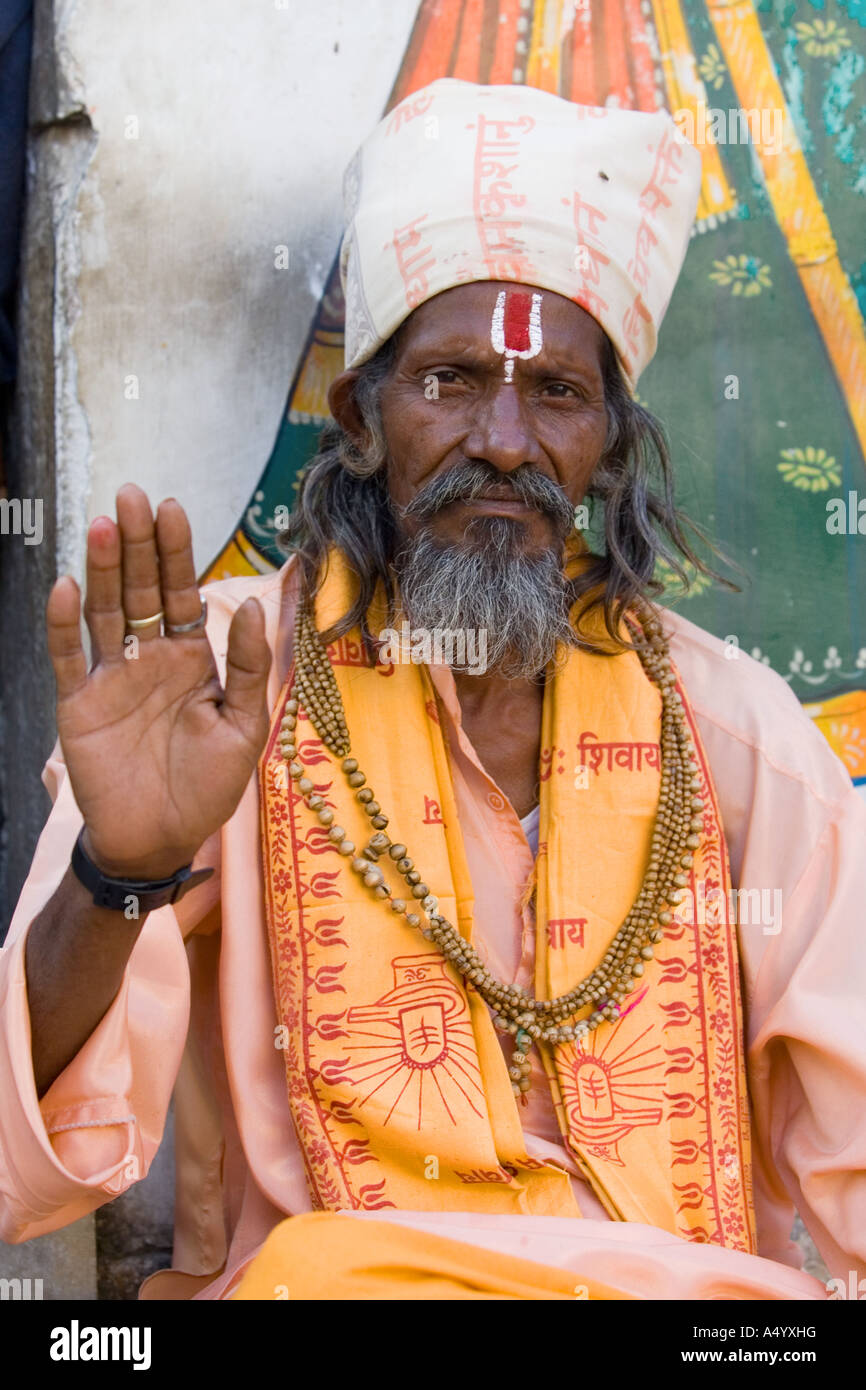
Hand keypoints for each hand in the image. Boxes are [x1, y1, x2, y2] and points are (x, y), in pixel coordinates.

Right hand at [46, 484, 271, 879]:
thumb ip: (247, 667)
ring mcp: (110, 678)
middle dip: (139, 544)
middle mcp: (148, 658)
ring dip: (104, 569)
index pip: (181, 593)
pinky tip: (67, 587)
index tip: (172, 508)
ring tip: (106, 525)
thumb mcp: (243, 728)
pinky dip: (64, 624)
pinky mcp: (78, 704)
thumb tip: (249, 606)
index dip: (176, 552)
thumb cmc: (207, 788)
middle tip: (132, 495)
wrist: (160, 840)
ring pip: (105, 612)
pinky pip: (69, 657)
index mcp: (189, 658)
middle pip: (141, 590)